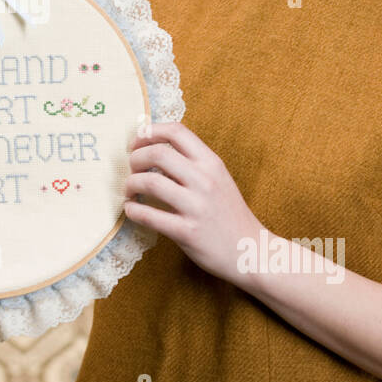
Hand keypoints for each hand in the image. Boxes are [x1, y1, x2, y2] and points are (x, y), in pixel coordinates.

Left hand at [123, 121, 262, 284]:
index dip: (149, 131)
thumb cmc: (229, 214)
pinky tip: (132, 209)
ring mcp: (197, 206)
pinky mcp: (187, 232)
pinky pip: (149, 216)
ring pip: (150, 182)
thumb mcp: (218, 178)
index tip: (136, 142)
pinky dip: (133, 210)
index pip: (176, 131)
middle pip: (157, 153)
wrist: (252, 250)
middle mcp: (205, 180)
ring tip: (130, 190)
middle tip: (132, 169)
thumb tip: (154, 148)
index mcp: (211, 162)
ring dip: (131, 184)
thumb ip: (192, 163)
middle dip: (135, 158)